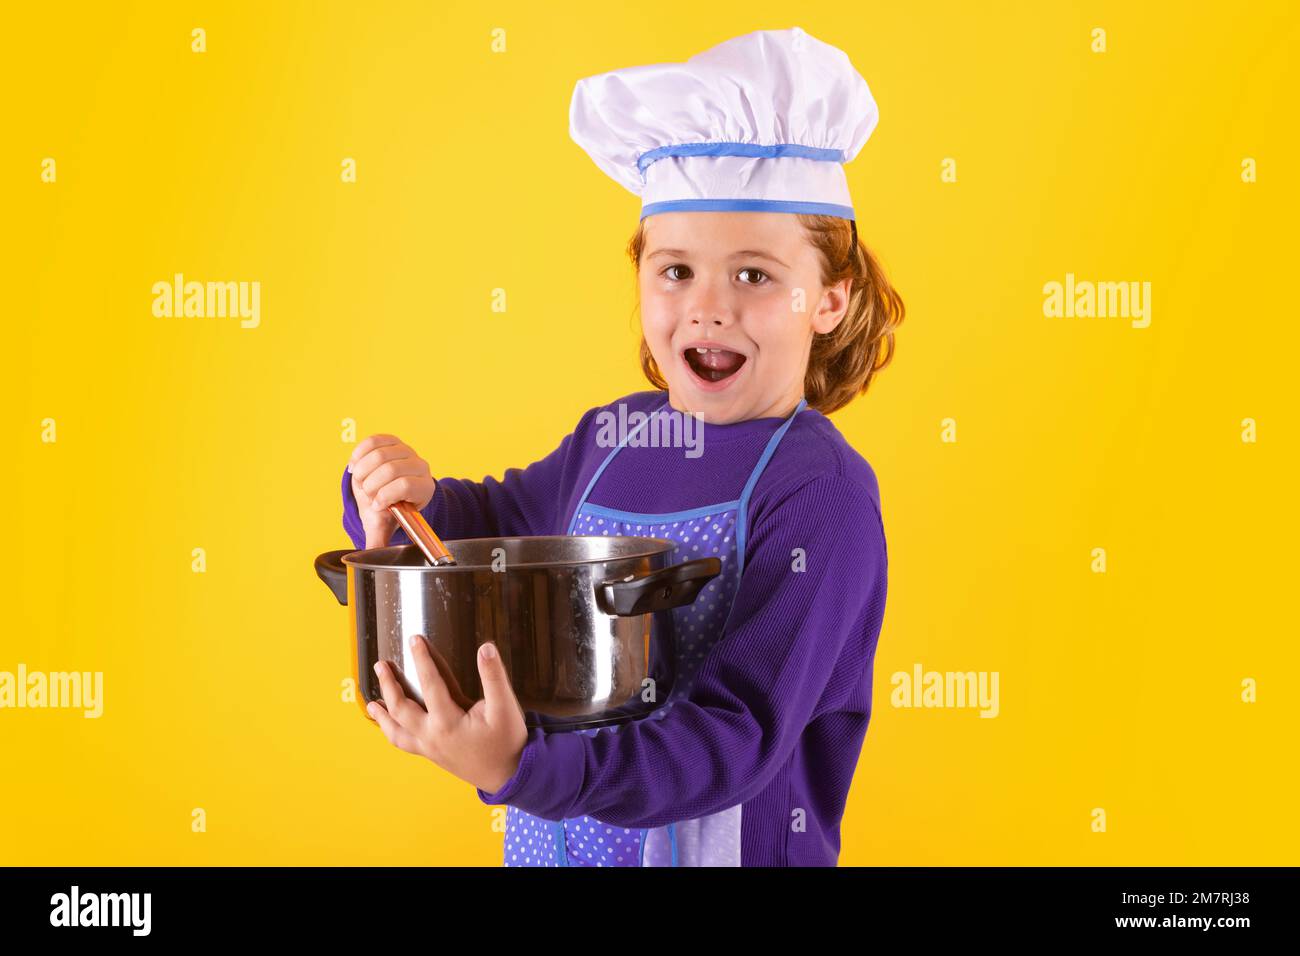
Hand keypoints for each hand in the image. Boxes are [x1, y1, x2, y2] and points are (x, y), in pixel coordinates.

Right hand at [347, 434, 436, 548]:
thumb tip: (371, 559)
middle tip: (366, 494)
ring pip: (380, 453)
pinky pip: (373, 440)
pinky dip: (359, 453)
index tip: (375, 506)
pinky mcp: (392, 440)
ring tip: (360, 481)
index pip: (406, 486)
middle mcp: (420, 467)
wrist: (385, 488)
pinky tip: (356, 466)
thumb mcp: (384, 525)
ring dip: (363, 470)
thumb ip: (378, 541)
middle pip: (391, 469)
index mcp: (423, 489)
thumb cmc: (386, 508)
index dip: (385, 496)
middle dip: (371, 485)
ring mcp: (406, 450)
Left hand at [368, 637, 527, 794]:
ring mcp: (429, 748)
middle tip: (381, 665)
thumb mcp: (505, 707)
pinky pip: (404, 743)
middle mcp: (432, 736)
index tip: (414, 640)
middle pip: (400, 708)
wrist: (509, 775)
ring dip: (382, 715)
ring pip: (396, 731)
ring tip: (372, 702)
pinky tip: (390, 726)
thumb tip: (485, 649)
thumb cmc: (507, 742)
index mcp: (447, 722)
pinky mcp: (432, 754)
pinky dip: (392, 732)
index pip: (429, 684)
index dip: (421, 659)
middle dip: (389, 684)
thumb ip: (494, 676)